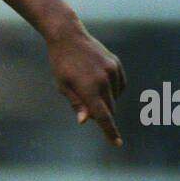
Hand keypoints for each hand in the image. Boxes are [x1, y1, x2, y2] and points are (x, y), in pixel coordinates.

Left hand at [47, 23, 125, 146]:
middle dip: (100, 114)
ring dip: (105, 101)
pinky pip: (119, 86)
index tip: (117, 143)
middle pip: (109, 109)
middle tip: (84, 104)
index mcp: (89, 88)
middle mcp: (104, 80)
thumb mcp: (63, 86)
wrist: (69, 37)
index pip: (103, 116)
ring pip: (115, 98)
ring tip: (87, 87)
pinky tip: (100, 83)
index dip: (109, 132)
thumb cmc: (61, 64)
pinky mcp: (116, 64)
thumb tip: (85, 120)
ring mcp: (112, 71)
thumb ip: (76, 104)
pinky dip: (112, 90)